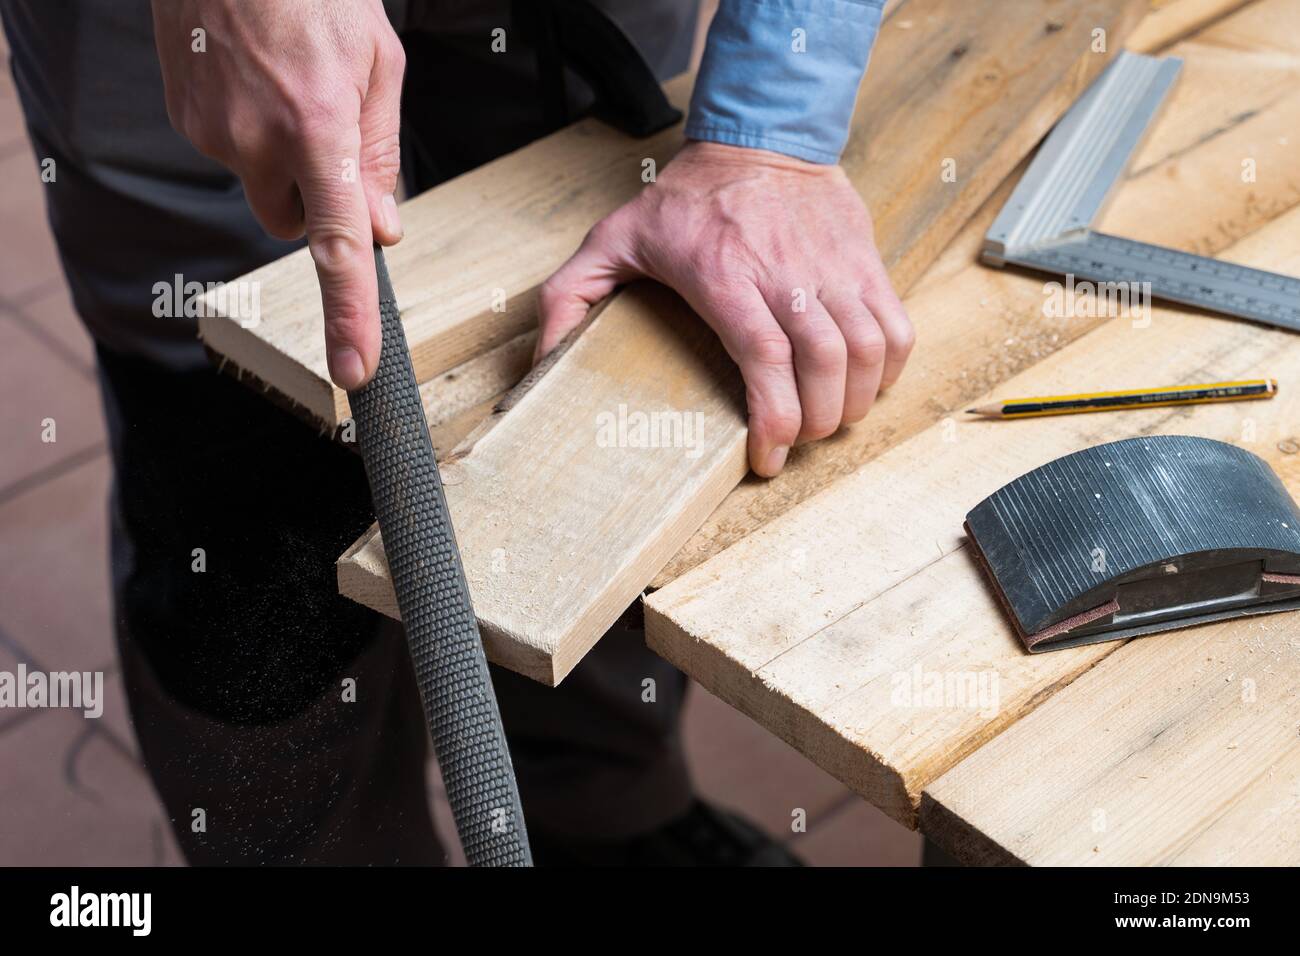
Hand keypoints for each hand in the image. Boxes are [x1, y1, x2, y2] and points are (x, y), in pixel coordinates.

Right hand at [151, 0, 405, 388]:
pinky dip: (248, 134)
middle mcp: (258, 139)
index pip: (338, 246)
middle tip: (325, 132)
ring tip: (285, 89)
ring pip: (260, 189)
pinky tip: (253, 81)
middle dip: (315, 201)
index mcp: (319, 127)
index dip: (349, 315)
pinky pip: (229, 154)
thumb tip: (381, 230)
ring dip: (281, 163)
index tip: (354, 371)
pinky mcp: (184, 119)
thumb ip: (381, 154)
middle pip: (293, 224)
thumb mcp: (378, 64)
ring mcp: (211, 130)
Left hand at [537, 141, 913, 475]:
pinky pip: (897, 325)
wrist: (759, 138)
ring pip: (868, 349)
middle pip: (825, 364)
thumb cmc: (685, 198)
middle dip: (816, 421)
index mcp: (725, 277)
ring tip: (830, 419)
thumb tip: (542, 363)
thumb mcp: (611, 240)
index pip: (765, 359)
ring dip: (854, 400)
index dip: (773, 420)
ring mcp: (834, 267)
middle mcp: (787, 273)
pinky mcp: (865, 261)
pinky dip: (888, 367)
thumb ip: (570, 297)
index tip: (765, 457)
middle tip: (795, 440)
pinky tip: (865, 384)